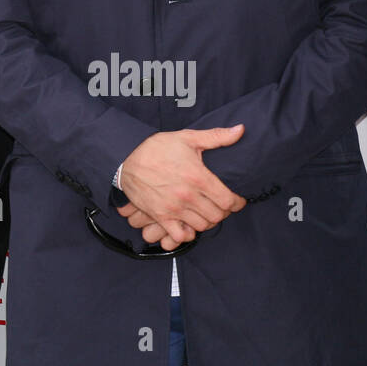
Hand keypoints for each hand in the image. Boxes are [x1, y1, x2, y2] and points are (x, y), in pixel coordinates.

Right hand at [118, 126, 246, 244]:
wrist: (125, 158)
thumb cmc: (157, 148)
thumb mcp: (186, 137)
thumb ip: (216, 137)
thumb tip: (241, 130)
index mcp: (197, 177)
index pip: (228, 201)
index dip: (237, 202)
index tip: (236, 199)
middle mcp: (187, 195)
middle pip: (218, 216)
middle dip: (223, 211)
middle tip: (220, 205)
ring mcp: (173, 208)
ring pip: (202, 226)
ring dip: (207, 221)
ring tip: (206, 212)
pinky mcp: (161, 216)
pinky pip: (180, 235)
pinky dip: (187, 233)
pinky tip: (188, 223)